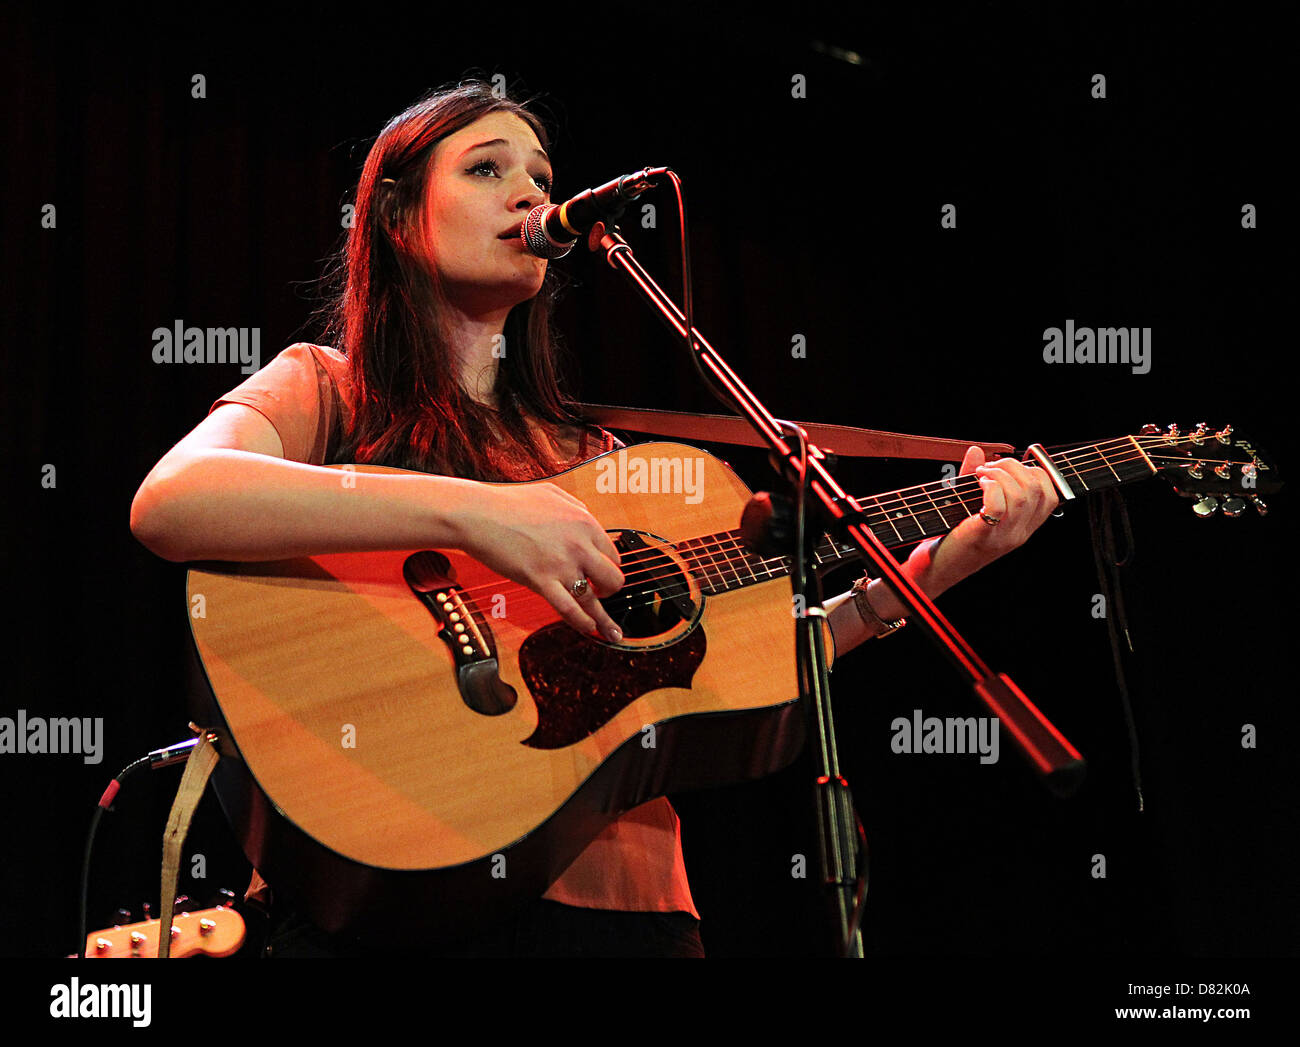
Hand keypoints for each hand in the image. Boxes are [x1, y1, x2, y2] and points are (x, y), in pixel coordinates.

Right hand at [455, 482, 624, 641]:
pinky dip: (582, 623)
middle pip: (613, 578)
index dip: (610, 567)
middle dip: (610, 590)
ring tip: (610, 630)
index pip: (612, 553)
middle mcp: (578, 544)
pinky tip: (588, 628)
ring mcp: (561, 564)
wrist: (478, 514)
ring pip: (594, 599)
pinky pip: (569, 609)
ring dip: (604, 618)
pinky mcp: (541, 581)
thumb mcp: (552, 494)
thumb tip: (586, 517)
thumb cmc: (508, 503)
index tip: (604, 575)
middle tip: (602, 595)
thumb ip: (575, 506)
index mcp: (584, 522)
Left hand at [928, 445, 1059, 584]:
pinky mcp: (983, 536)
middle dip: (1015, 467)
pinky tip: (978, 484)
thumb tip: (977, 451)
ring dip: (1000, 474)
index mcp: (1023, 527)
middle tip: (990, 467)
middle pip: (1037, 490)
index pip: (1051, 495)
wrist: (934, 569)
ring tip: (981, 474)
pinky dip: (990, 487)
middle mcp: (1018, 533)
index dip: (1035, 472)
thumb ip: (978, 478)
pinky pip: (999, 505)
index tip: (1008, 467)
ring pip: (1021, 495)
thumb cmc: (952, 535)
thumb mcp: (972, 504)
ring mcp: (1003, 536)